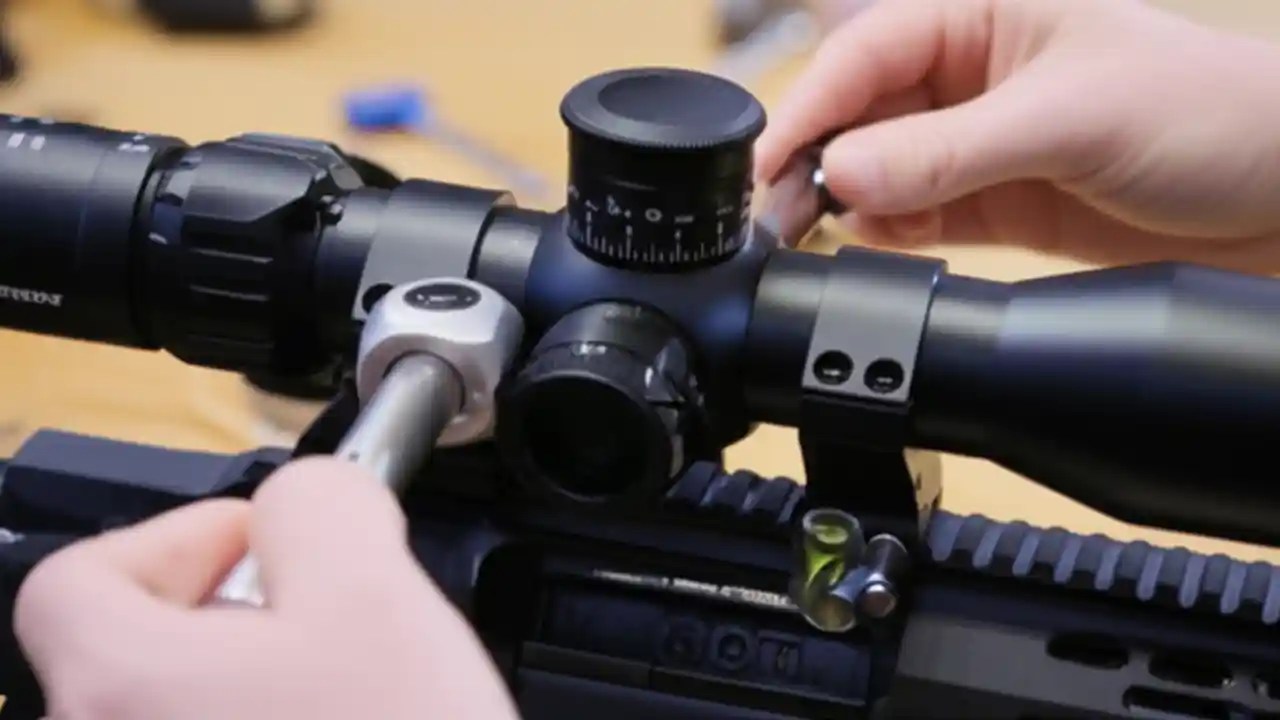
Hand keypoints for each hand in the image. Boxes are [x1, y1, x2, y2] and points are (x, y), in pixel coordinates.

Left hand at [14, 457, 518, 719]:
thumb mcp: (376, 592)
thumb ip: (320, 502)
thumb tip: (305, 501)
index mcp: (120, 687)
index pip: (82, 575)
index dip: (182, 540)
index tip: (263, 553)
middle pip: (131, 654)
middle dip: (234, 620)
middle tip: (325, 629)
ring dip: (252, 695)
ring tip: (346, 706)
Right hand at [757, 0, 1279, 271]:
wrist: (1279, 200)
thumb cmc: (1208, 113)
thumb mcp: (1066, 120)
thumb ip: (946, 151)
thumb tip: (843, 172)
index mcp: (980, 17)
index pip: (866, 53)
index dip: (810, 105)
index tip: (770, 161)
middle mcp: (967, 76)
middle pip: (857, 114)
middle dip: (813, 160)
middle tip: (774, 212)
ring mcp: (973, 145)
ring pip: (875, 171)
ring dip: (838, 203)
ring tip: (805, 237)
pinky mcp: (987, 205)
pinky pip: (909, 219)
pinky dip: (881, 236)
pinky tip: (864, 248)